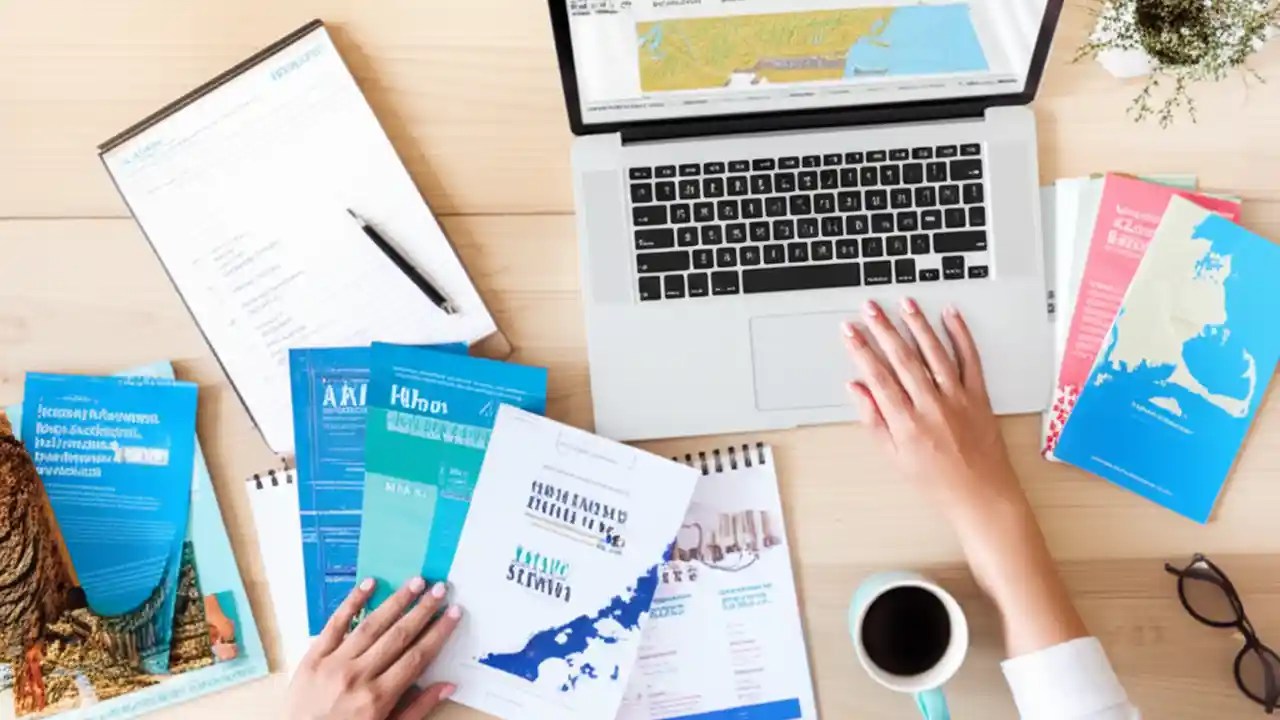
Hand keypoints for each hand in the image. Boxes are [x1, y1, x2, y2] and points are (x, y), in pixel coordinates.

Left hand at [289, 577, 461, 719]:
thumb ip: (417, 709)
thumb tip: (448, 686)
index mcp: (378, 698)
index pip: (417, 657)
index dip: (439, 632)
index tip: (454, 613)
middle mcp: (358, 676)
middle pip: (398, 636)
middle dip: (423, 610)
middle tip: (441, 589)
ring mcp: (333, 663)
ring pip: (371, 625)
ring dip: (396, 601)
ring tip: (416, 582)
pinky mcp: (313, 657)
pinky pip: (335, 624)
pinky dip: (352, 602)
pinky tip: (369, 584)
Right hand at [842, 299, 1029, 528]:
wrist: (982, 496)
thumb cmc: (937, 482)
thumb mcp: (893, 458)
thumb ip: (873, 420)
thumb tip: (856, 388)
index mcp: (906, 423)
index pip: (877, 377)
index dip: (860, 350)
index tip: (850, 331)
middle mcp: (931, 406)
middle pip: (903, 358)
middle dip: (883, 328)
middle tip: (870, 307)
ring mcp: (957, 399)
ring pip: (934, 353)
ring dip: (918, 324)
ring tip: (905, 303)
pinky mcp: (979, 396)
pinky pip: (970, 360)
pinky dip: (961, 335)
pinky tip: (950, 316)